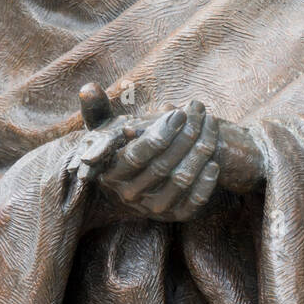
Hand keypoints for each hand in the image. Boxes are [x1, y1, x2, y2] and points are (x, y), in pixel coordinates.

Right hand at [91, 100, 264, 222]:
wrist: (130, 186)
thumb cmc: (118, 149)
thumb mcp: (103, 131)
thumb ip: (96, 109)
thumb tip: (89, 87)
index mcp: (112, 173)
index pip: (138, 154)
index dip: (161, 133)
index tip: (179, 113)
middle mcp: (130, 194)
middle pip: (164, 165)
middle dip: (187, 135)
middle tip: (200, 112)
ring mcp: (152, 208)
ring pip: (181, 180)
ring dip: (201, 152)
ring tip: (210, 126)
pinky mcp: (173, 216)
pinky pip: (194, 203)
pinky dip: (206, 183)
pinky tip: (214, 162)